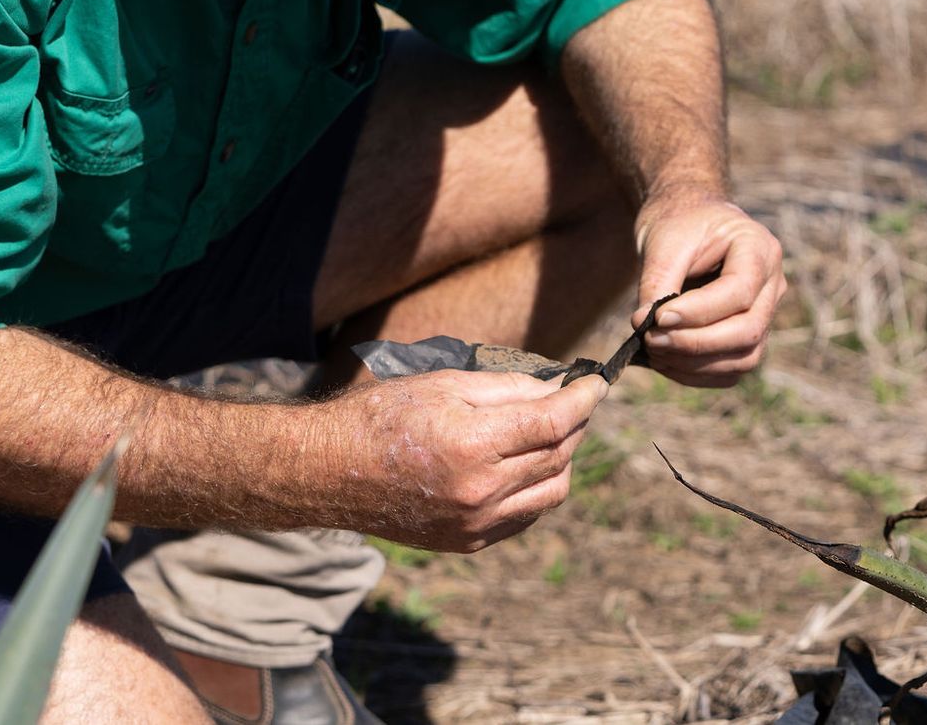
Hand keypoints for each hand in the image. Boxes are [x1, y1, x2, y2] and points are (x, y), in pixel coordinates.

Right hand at [324, 369, 608, 552]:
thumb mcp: (443, 383)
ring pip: (552, 491)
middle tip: (572, 400)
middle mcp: (480, 491)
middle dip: (575, 423)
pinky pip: (527, 515)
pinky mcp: (469, 542)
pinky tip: (523, 464)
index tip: (596, 383)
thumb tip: (556, 389)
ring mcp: (476, 524)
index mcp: (472, 444)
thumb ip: (507, 388)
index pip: (553, 421)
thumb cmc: (381, 416)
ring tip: (548, 432)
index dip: (583, 399)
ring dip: (562, 458)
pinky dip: (538, 488)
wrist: (330, 471)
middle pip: (558, 455)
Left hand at [633, 195, 786, 386]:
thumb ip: (657, 281)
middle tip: (650, 339)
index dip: (698, 312)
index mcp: (760, 249)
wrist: (688, 222)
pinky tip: (665, 361)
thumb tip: (645, 326)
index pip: (739, 292)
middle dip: (695, 343)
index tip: (657, 318)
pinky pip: (732, 369)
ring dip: (695, 364)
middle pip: (748, 330)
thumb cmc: (679, 224)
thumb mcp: (664, 240)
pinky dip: (697, 373)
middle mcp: (773, 284)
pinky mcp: (749, 338)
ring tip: (653, 350)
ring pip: (745, 357)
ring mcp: (766, 314)